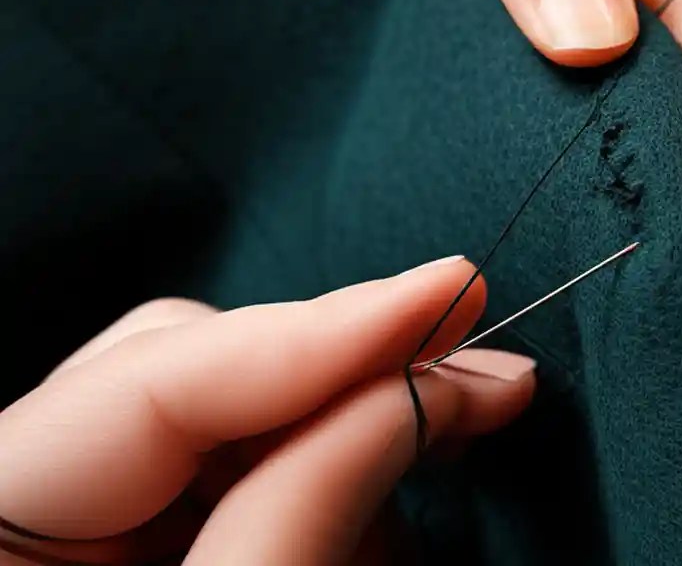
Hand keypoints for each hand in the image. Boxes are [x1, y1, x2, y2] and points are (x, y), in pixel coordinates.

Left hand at [0, 256, 534, 564]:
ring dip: (350, 450)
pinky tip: (371, 536)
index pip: (155, 373)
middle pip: (199, 370)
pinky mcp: (146, 541)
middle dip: (347, 382)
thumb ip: (307, 507)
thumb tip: (424, 388)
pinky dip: (332, 496)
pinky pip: (246, 473)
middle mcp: (25, 500)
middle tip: (485, 383)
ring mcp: (84, 523)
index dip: (320, 329)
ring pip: (236, 418)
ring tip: (424, 508)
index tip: (457, 291)